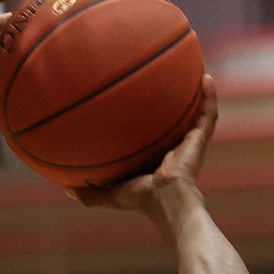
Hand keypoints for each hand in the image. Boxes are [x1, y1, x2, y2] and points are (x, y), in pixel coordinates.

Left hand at [69, 75, 219, 212]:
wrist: (166, 199)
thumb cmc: (141, 199)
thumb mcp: (109, 194)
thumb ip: (89, 192)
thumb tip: (65, 188)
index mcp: (156, 160)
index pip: (152, 138)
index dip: (146, 123)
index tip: (136, 104)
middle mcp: (174, 148)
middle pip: (174, 122)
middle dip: (172, 104)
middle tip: (165, 81)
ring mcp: (189, 143)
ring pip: (195, 114)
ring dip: (197, 95)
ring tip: (195, 73)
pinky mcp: (200, 139)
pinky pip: (208, 113)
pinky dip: (209, 96)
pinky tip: (207, 77)